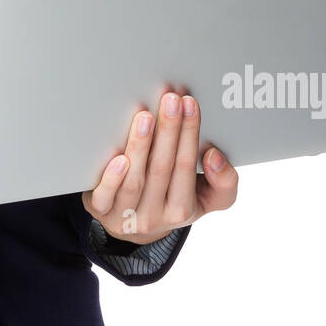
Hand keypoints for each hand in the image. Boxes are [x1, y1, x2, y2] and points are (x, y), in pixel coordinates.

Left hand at [81, 91, 237, 243]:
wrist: (134, 225)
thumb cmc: (173, 199)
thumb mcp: (207, 198)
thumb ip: (224, 182)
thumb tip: (214, 156)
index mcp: (182, 210)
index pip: (187, 167)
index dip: (189, 134)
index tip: (190, 103)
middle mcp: (154, 215)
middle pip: (162, 169)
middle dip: (169, 130)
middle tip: (171, 99)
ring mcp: (125, 215)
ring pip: (134, 181)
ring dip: (141, 146)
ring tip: (146, 117)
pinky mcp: (100, 210)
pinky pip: (105, 197)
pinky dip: (113, 178)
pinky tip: (120, 157)